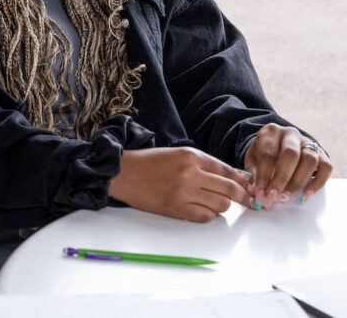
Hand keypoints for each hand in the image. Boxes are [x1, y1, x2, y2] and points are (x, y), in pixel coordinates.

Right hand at [108, 147, 252, 222]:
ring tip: (211, 203)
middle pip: (230, 189)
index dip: (242, 181)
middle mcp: (190, 173)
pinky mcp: (176, 208)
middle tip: (247, 201)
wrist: (122, 173)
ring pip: (220, 204)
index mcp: (191, 156)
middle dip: (243, 197)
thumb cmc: (148, 163)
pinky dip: (208, 215)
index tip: (249, 187)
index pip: (227, 170)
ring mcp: (184, 192)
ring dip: (221, 206)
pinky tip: (200, 209)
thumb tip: (233, 178)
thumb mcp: (178, 155)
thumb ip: (203, 165)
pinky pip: (205, 217)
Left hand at [243, 124, 332, 207]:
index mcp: (270, 132)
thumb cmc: (263, 153)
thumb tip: (255, 192)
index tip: (260, 193)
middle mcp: (290, 134)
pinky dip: (318, 182)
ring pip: (309, 160)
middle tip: (275, 196)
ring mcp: (307, 142)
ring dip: (298, 181)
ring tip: (286, 196)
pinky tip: (306, 193)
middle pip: (290, 155)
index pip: (268, 154)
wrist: (278, 144)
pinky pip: (326, 166)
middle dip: (282, 179)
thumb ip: (253, 174)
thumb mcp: (252, 159)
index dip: (264, 176)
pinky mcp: (321, 153)